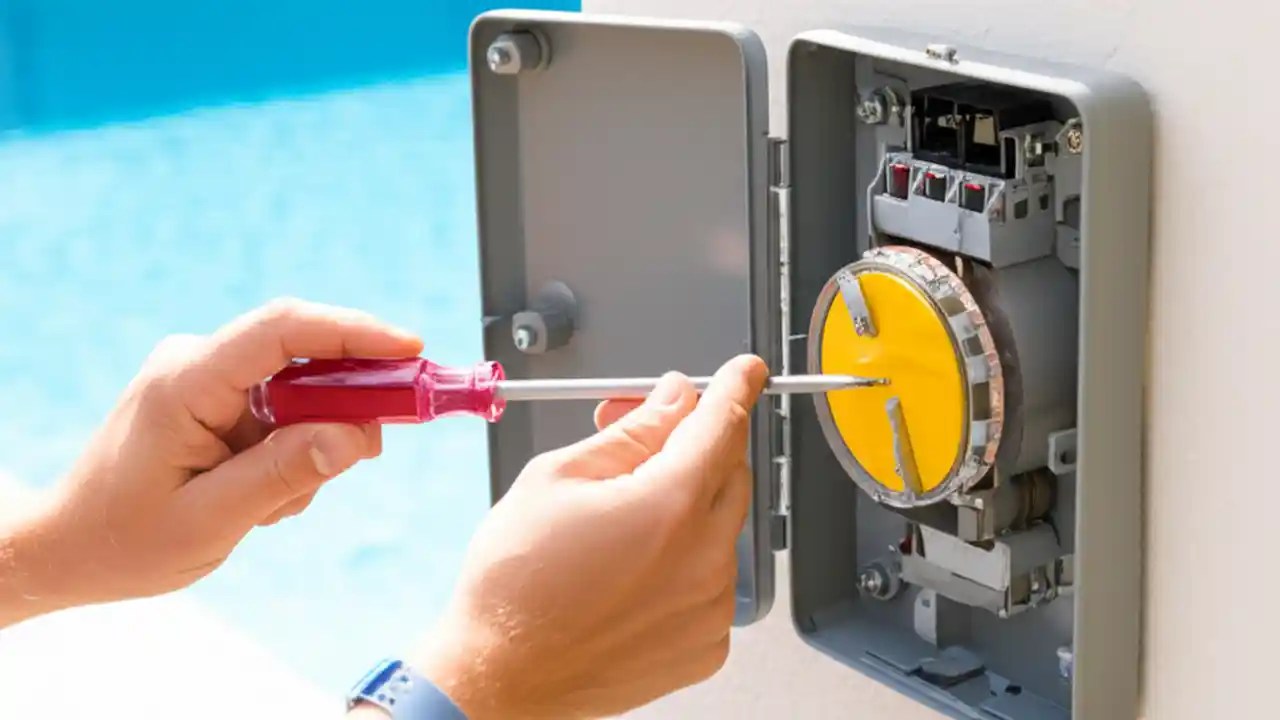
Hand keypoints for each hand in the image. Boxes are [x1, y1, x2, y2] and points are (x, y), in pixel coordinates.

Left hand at [0, 299, 421, 625]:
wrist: (68, 547)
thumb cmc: (124, 540)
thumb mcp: (211, 520)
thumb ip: (286, 474)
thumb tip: (357, 437)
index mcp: (186, 381)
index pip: (283, 330)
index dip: (355, 333)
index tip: (410, 350)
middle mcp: (195, 362)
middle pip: (303, 356)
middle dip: (348, 402)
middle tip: (375, 445)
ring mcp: (204, 377)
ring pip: (298, 390)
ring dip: (311, 443)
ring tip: (273, 505)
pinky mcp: (213, 396)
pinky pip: (280, 408)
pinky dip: (291, 449)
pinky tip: (260, 494)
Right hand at [411, 355, 767, 719]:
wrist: (500, 676)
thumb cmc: (515, 587)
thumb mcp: (557, 478)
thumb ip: (631, 432)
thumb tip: (672, 401)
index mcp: (669, 507)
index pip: (724, 424)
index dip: (735, 387)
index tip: (745, 372)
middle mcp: (704, 559)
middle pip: (729, 471)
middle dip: (693, 443)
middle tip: (640, 438)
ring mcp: (710, 608)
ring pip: (722, 527)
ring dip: (686, 505)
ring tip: (619, 518)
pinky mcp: (706, 644)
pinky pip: (714, 579)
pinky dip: (686, 560)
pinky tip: (632, 566)